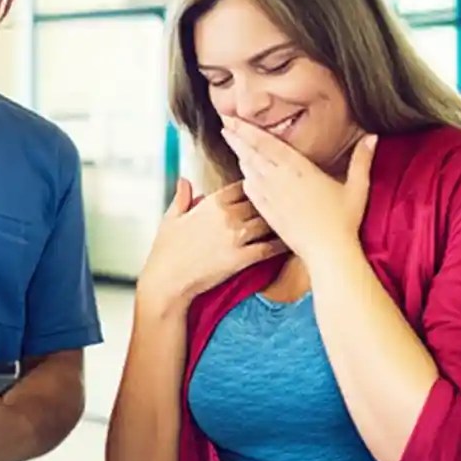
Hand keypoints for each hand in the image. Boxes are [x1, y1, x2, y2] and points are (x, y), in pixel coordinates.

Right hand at [138, 176, 289, 309]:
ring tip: (294, 221)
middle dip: (273, 203)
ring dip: (281, 222)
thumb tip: (185, 181)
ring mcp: (236, 237)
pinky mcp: (242, 258)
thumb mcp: (170, 219)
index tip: (266, 189)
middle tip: (289, 205)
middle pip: (262, 202)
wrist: (167, 280)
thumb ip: (181, 197)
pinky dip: (282, 245)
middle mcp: (227, 216)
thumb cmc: (166, 251)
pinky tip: (291, 243)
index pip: (244, 185)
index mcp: (212, 203)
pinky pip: (270, 247)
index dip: (257, 186)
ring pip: (269, 222)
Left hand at [221, 116, 376, 261]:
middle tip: (225, 122)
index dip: (249, 130)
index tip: (235, 119)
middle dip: (238, 137)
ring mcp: (271, 196)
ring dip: (239, 153)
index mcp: (299, 169)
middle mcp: (280, 179)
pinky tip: (243, 172)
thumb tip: (372, 136)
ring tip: (231, 140)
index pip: (268, 144)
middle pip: (253, 153)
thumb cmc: (344, 220)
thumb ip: (361, 160)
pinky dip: (245, 177)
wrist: (327, 251)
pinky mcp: (267, 212)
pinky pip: (251, 190)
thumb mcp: (357, 187)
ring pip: (249, 169)